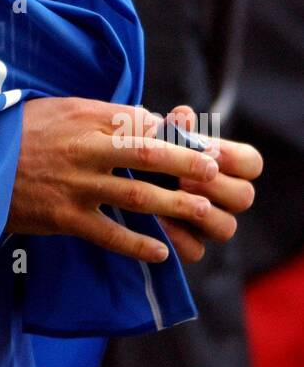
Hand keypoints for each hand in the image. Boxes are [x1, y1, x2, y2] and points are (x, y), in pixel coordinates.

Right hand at [8, 96, 223, 263]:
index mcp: (86, 118)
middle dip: (187, 165)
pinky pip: (110, 233)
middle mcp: (85, 149)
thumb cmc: (16, 132)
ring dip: (175, 206)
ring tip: (202, 213)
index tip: (200, 145)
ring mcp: (76, 185)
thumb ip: (99, 115)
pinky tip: (160, 252)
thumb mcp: (58, 109)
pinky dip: (137, 244)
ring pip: (137, 195)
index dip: (176, 135)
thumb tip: (140, 121)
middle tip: (213, 175)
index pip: (142, 124)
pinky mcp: (64, 217)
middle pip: (149, 155)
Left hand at [153, 104, 262, 262]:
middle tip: (185, 177)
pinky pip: (196, 251)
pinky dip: (178, 237)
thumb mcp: (156, 136)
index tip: (207, 150)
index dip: (233, 157)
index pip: (251, 163)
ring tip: (173, 197)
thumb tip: (183, 115)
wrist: (116, 177)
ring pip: (226, 228)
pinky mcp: (187, 245)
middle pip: (243, 197)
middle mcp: (223, 198)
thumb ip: (172, 127)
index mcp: (226, 167)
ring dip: (201, 212)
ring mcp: (208, 224)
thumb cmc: (145, 150)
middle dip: (215, 185)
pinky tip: (157, 221)